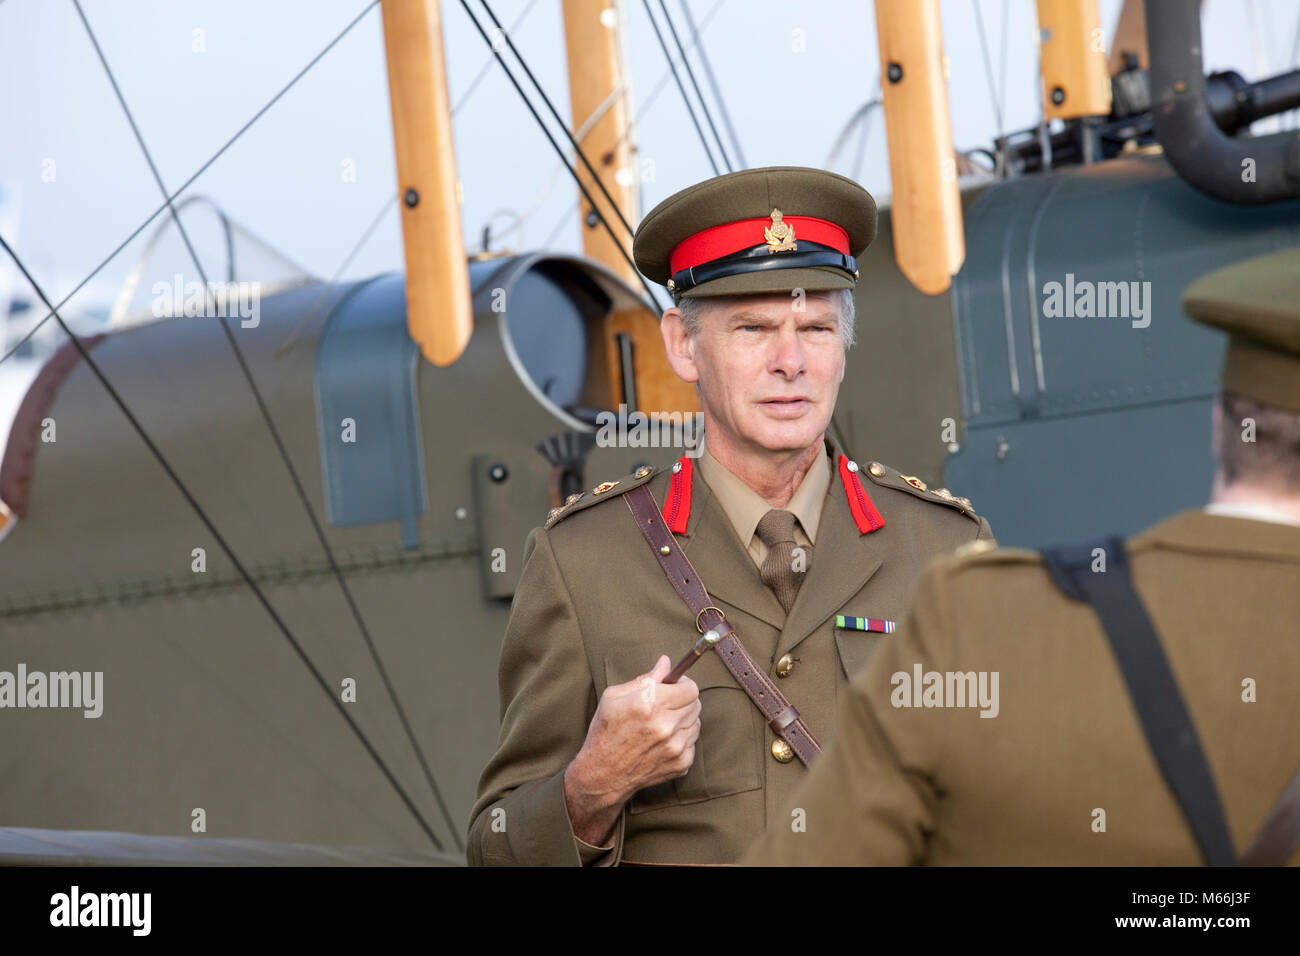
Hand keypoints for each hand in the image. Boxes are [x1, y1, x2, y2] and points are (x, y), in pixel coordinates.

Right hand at [563, 655, 701, 846]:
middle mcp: (665, 725)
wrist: (603, 774)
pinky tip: (663, 743)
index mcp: (649, 703)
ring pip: (695, 723)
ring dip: (683, 721)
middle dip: (683, 700)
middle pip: (696, 704)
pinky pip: (692, 743)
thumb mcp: (614, 697)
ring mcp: (675, 747)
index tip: (676, 686)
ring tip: (662, 725)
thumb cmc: (605, 732)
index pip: (690, 688)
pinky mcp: (680, 763)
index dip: (683, 684)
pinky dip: (681, 741)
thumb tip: (665, 663)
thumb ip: (645, 678)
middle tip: (667, 705)